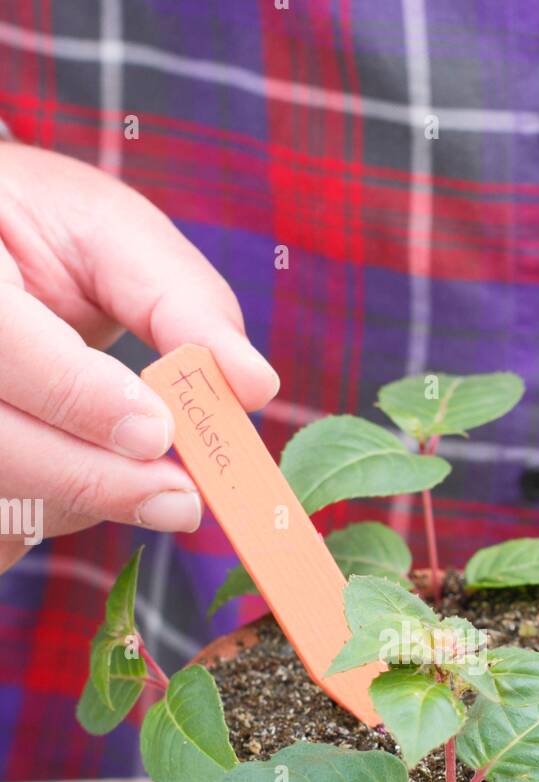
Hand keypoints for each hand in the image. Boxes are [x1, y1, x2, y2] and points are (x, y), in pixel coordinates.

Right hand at [0, 143, 279, 571]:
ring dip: (80, 502)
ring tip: (146, 477)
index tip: (160, 430)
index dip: (77, 395)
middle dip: (93, 478)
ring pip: (1, 493)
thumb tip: (255, 386)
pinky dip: (52, 516)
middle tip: (183, 499)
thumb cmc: (45, 238)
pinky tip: (89, 473)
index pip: (1, 341)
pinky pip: (0, 529)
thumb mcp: (112, 239)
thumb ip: (182, 303)